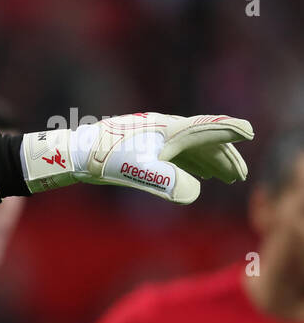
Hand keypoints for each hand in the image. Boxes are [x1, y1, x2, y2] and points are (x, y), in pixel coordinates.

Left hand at [21, 113, 251, 203]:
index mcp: (170, 130)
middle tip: (239, 176)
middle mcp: (165, 129)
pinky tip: (193, 174)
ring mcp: (153, 136)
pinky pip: (175, 153)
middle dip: (224, 157)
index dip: (229, 132)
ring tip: (224, 177)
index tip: (248, 132)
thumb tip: (194, 194)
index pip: (208, 129)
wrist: (74, 153)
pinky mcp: (141, 146)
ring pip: (190, 147)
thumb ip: (168, 182)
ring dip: (209, 161)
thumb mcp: (139, 171)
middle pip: (203, 140)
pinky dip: (190, 163)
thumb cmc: (105, 159)